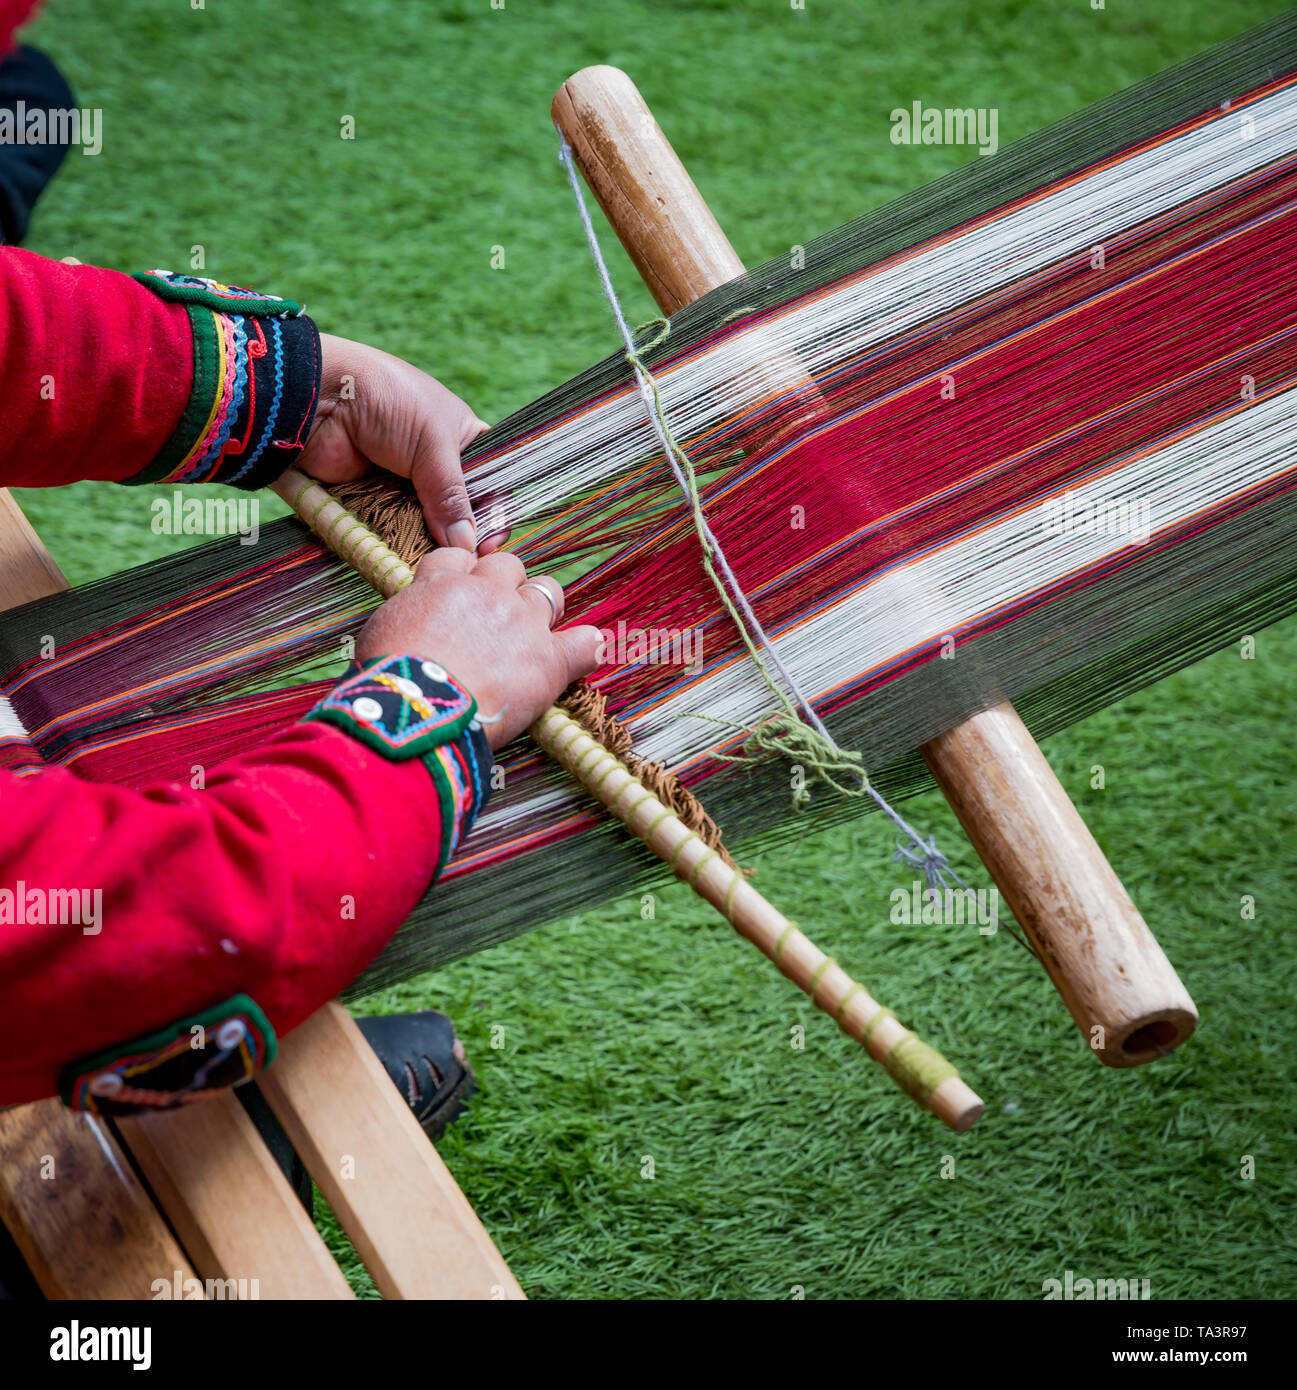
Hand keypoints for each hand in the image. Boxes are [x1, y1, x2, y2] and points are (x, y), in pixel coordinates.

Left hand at [300, 333, 507, 552]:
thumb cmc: (387, 399)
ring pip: (427, 526)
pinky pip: (394, 530)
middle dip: (462, 535)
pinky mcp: (374, 500)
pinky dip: (399, 543)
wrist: (318, 397)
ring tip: (438, 563)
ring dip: (430, 543)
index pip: (491, 483)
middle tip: (466, 560)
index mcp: (462, 440)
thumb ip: (452, 497)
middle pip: (460, 512)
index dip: (494, 512)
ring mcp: (404, 485)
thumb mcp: (433, 443)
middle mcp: (436, 465)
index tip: (490, 543)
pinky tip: (409, 558)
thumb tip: (466, 545)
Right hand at [355, 549, 601, 749]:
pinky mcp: (548, 660)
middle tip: (495, 618)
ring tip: (533, 636)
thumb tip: (412, 625)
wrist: (418, 711)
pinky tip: (584, 654)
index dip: (463, 573)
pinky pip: (586, 644)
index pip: (459, 557)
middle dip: (505, 585)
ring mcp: (522, 623)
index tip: (461, 592)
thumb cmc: (389, 679)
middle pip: (508, 565)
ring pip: (548, 592)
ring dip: (543, 608)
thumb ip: (407, 615)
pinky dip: (588, 648)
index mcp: (442, 583)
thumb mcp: (381, 631)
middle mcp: (487, 592)